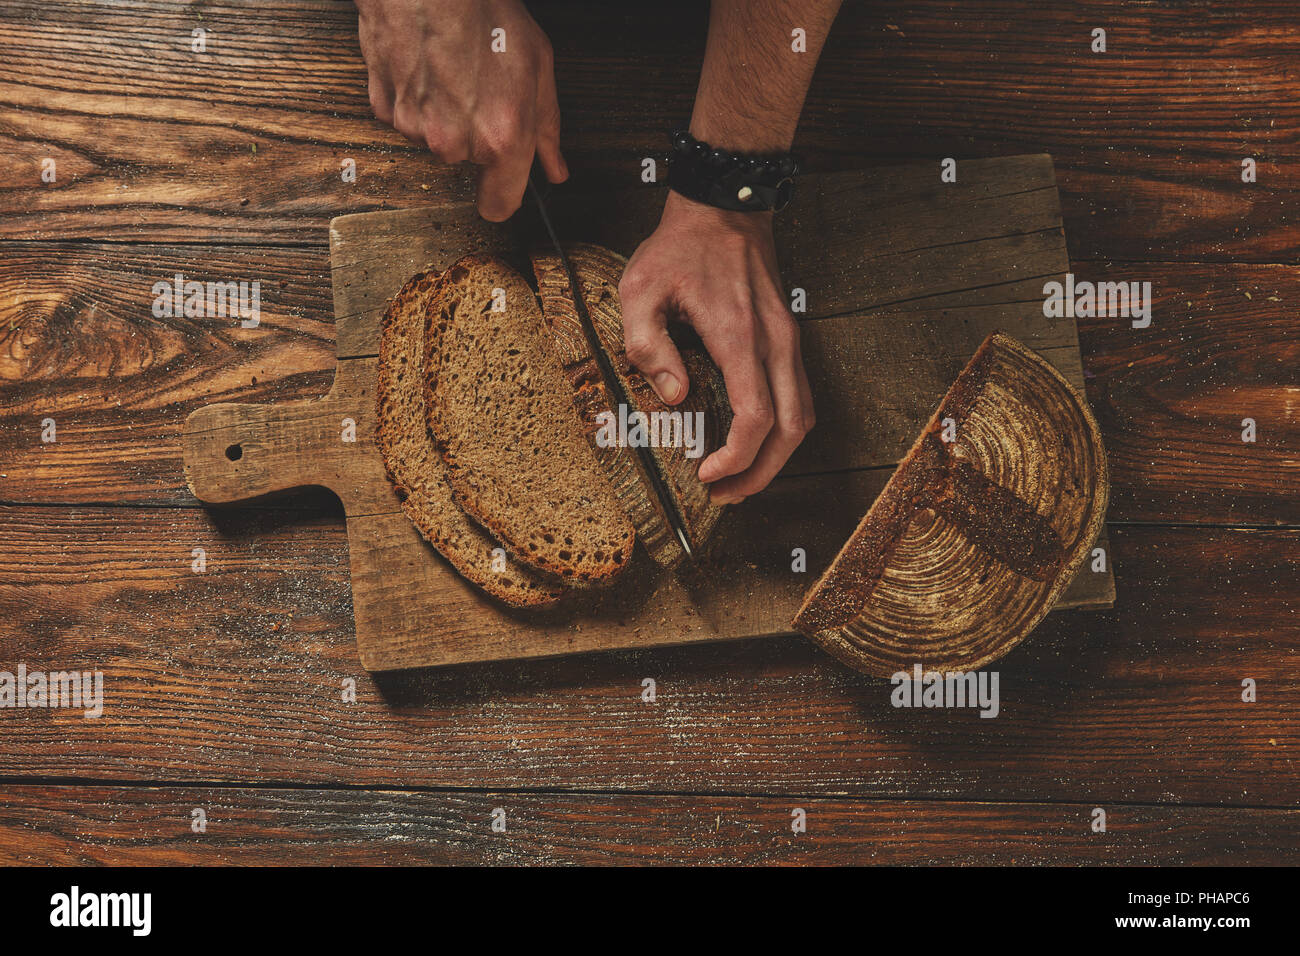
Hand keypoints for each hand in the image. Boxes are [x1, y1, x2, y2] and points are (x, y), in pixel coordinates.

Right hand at [356, 0, 567, 219]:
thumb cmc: (484, 10)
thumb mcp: (538, 65)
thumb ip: (546, 127)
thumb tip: (555, 169)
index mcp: (501, 137)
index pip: (500, 206)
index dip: (502, 197)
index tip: (502, 187)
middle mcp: (455, 141)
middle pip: (466, 162)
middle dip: (473, 133)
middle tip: (478, 87)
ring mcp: (416, 127)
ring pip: (435, 138)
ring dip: (443, 113)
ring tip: (452, 67)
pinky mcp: (385, 109)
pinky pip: (405, 117)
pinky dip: (415, 97)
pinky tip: (425, 64)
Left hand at [620, 191, 815, 502]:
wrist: (724, 206)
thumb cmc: (681, 247)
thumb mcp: (642, 288)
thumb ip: (648, 344)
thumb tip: (675, 394)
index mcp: (739, 336)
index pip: (756, 416)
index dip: (735, 457)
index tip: (706, 474)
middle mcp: (775, 343)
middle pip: (790, 429)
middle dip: (760, 472)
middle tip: (725, 494)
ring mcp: (788, 341)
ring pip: (802, 417)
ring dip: (775, 457)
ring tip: (738, 478)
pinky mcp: (789, 339)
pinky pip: (799, 397)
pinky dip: (781, 431)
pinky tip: (754, 441)